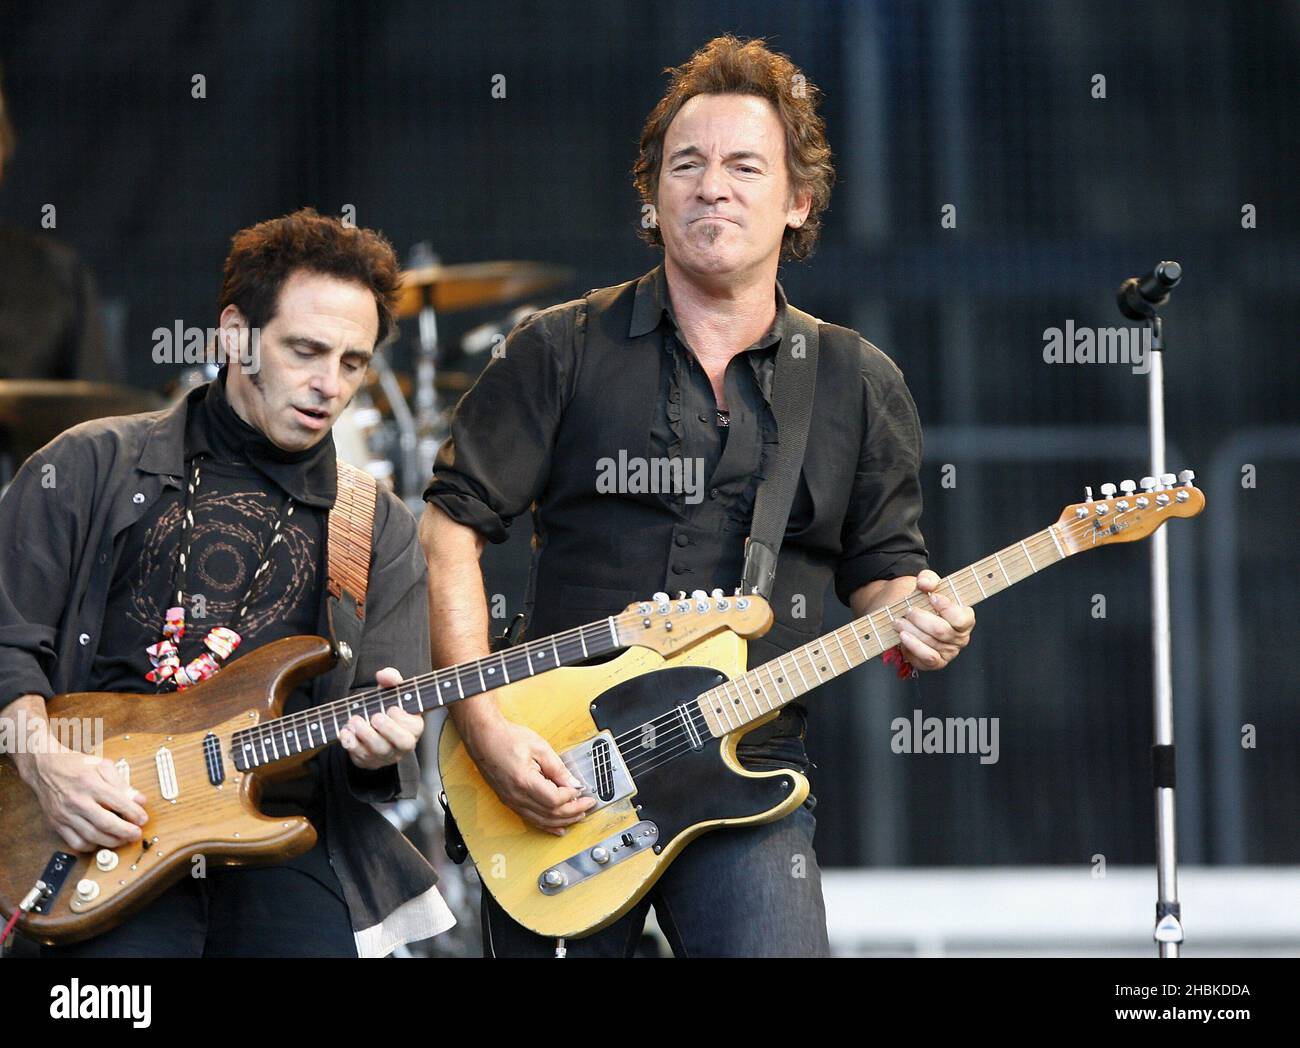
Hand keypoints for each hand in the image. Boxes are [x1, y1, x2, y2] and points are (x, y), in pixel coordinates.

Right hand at [23, 740, 148, 852]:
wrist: (44, 767)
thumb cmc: (75, 765)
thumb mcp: (102, 766)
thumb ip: (122, 783)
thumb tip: (139, 799)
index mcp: (90, 783)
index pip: (118, 803)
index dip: (134, 814)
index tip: (143, 819)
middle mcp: (77, 801)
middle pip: (106, 823)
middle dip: (125, 832)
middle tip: (136, 834)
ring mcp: (65, 814)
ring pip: (92, 836)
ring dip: (111, 841)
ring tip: (123, 839)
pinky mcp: (57, 824)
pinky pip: (75, 842)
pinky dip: (91, 846)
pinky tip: (101, 841)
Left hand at [339, 666, 425, 769]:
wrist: (370, 725)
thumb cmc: (385, 707)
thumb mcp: (390, 691)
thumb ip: (391, 679)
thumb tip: (384, 675)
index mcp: (413, 727)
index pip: (414, 727)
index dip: (403, 719)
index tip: (391, 708)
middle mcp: (403, 744)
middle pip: (403, 743)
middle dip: (388, 730)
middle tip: (375, 717)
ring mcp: (386, 755)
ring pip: (379, 751)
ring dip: (365, 735)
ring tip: (354, 721)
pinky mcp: (368, 761)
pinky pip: (360, 757)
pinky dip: (351, 744)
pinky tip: (345, 732)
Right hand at [461, 712, 594, 835]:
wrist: (484, 738)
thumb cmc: (507, 739)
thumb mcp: (539, 748)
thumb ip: (558, 769)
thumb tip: (573, 784)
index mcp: (524, 782)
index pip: (554, 800)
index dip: (571, 797)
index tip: (581, 791)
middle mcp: (517, 796)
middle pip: (550, 814)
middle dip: (572, 812)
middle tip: (587, 806)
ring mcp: (512, 801)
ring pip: (542, 820)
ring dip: (562, 821)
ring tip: (578, 816)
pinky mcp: (510, 801)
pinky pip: (531, 819)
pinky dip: (547, 825)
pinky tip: (558, 828)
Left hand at [896, 569, 975, 670]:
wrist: (909, 616)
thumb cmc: (924, 602)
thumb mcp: (927, 585)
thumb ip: (928, 578)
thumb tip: (925, 583)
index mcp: (965, 618)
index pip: (961, 618)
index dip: (946, 608)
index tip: (931, 597)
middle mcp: (960, 637)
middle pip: (942, 631)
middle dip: (921, 619)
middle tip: (908, 611)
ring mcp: (949, 652)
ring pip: (931, 643)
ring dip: (911, 630)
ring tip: (898, 621)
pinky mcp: (936, 662)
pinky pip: (926, 657)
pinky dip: (913, 646)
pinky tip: (903, 636)